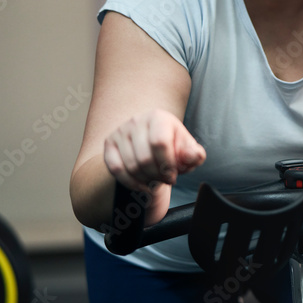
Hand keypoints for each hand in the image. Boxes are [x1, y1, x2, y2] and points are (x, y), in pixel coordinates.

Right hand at [103, 109, 205, 223]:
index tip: (172, 176)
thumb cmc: (172, 146)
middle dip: (157, 176)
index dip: (167, 165)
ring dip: (145, 181)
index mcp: (158, 117)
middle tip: (164, 181)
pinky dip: (130, 182)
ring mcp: (121, 131)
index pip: (160, 143)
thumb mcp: (187, 149)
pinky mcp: (109, 143)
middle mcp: (137, 121)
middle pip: (144, 158)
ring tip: (155, 182)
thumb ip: (194, 154)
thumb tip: (194, 156)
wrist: (151, 142)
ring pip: (131, 166)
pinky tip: (142, 185)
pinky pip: (116, 169)